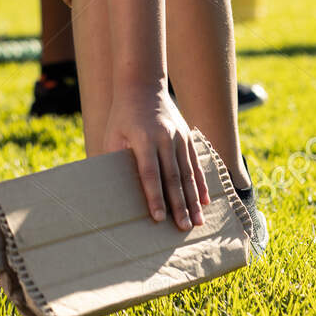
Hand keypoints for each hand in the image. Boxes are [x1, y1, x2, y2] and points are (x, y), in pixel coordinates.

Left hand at [102, 90, 209, 230]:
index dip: (154, 197)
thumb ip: (114, 160)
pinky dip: (202, 184)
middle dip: (179, 205)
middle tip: (184, 228)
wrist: (142, 86)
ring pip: (188, 174)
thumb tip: (109, 190)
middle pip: (173, 178)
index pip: (150, 174)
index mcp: (144, 139)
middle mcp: (165, 139)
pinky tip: (206, 201)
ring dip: (194, 200)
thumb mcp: (112, 135)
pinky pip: (196, 165)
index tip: (158, 218)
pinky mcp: (188, 137)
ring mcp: (179, 138)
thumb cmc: (121, 116)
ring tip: (198, 221)